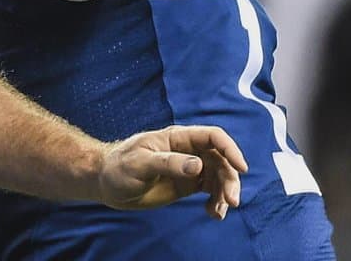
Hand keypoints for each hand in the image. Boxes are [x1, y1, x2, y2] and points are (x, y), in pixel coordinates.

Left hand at [97, 125, 246, 219]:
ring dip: (225, 193)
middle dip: (230, 179)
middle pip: (221, 160)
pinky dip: (216, 202)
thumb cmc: (119, 167)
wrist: (108, 184)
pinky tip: (212, 213)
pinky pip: (211, 190)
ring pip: (220, 176)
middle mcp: (188, 150)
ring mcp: (189, 167)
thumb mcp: (140, 164)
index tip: (242, 168)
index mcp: (177, 138)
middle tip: (231, 202)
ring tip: (218, 212)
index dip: (230, 149)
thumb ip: (169, 163)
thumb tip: (198, 166)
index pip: (212, 137)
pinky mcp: (188, 183)